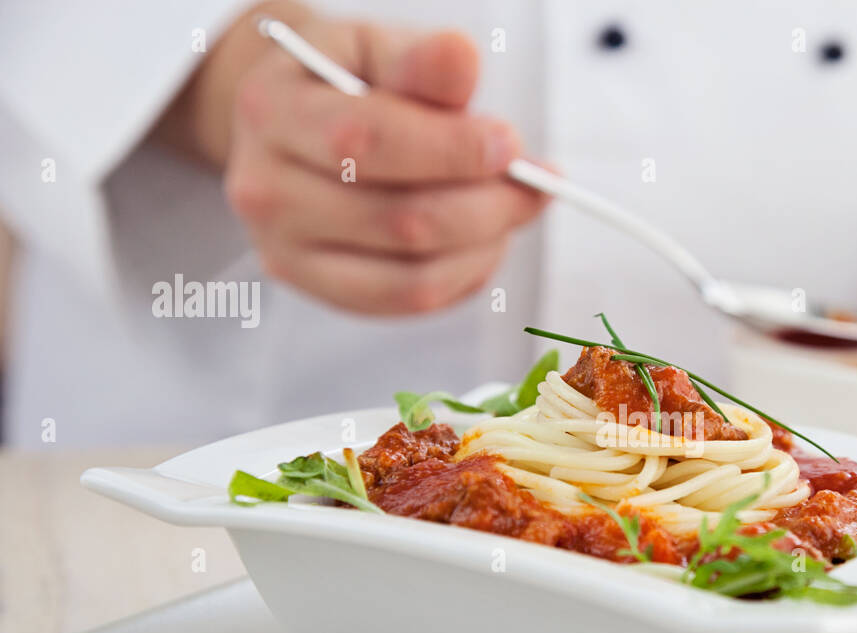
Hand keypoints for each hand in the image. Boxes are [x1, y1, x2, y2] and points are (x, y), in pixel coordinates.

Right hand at [158, 2, 546, 313]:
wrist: (295, 127)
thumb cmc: (346, 83)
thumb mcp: (376, 49)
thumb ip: (418, 60)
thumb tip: (460, 57)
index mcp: (272, 112)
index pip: (370, 141)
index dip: (452, 149)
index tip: (509, 144)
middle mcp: (266, 191)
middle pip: (401, 220)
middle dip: (487, 204)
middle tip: (533, 183)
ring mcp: (287, 252)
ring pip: (414, 275)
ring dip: (484, 245)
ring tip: (511, 208)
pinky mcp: (321, 292)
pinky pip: (410, 303)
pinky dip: (464, 276)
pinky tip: (482, 241)